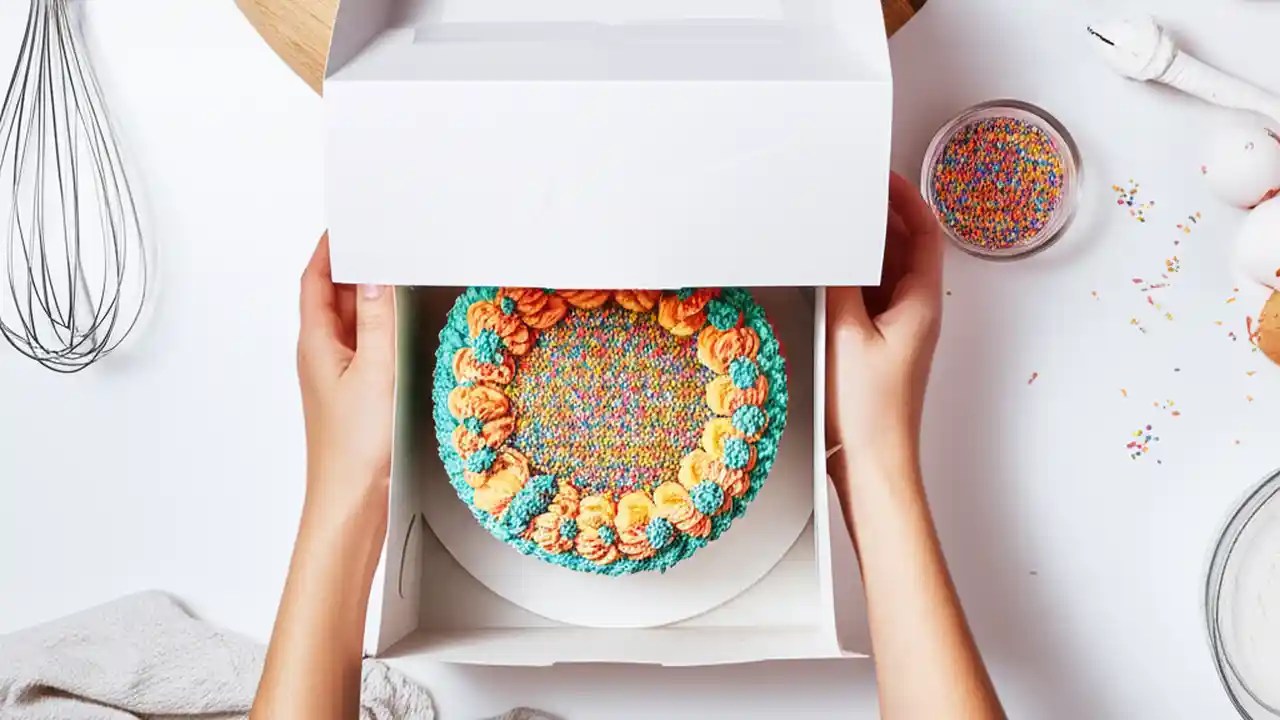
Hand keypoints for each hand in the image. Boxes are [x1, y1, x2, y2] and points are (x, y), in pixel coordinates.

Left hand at [297, 233, 395, 522]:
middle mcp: (321, 356)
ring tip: (394, 273)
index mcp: (316, 344)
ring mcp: (337, 376)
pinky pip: (364, 346)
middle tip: (377, 240)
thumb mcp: (375, 372)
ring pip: (350, 322)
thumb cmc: (355, 449)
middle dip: (353, 266)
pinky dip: (379, 326)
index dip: (328, 249)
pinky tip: (399, 327)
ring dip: (368, 296)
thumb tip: (375, 277)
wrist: (352, 503)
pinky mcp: (355, 394)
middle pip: (332, 297)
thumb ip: (376, 320)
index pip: (315, 280)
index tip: (344, 224)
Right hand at [826, 173, 942, 463]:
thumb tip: (833, 244)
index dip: (906, 199)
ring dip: (861, 249)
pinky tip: (824, 273)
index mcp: (922, 303)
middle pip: (903, 249)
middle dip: (879, 218)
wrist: (871, 464)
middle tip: (848, 195)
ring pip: (883, 274)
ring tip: (831, 226)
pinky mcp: (875, 347)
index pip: (925, 233)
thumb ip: (840, 283)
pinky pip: (867, 299)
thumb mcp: (845, 334)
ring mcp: (896, 330)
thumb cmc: (868, 410)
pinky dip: (849, 279)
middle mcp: (915, 313)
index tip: (881, 178)